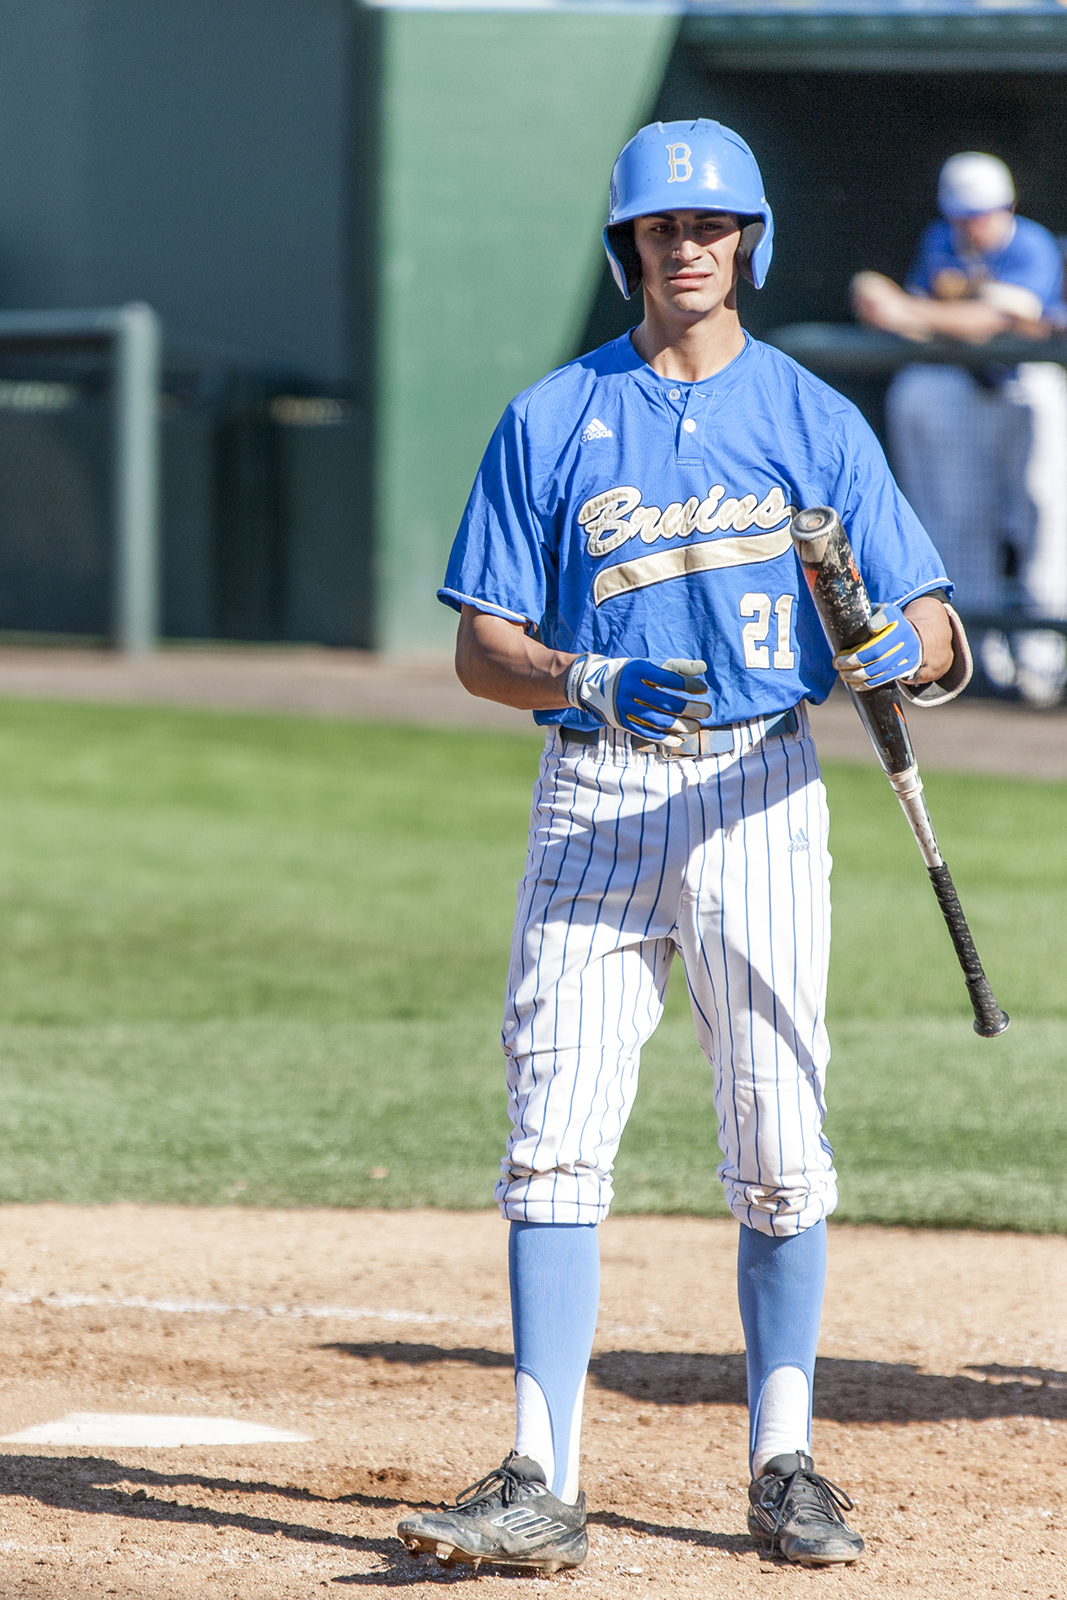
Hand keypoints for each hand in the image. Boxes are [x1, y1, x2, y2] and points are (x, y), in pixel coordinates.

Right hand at [566, 655, 710, 744]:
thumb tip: (703, 668)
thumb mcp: (650, 666)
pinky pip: (646, 733)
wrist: (594, 684)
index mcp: (640, 671)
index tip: (703, 690)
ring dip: (680, 726)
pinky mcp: (623, 722)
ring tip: (697, 727)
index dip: (688, 685)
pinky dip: (664, 738)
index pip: (669, 679)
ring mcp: (626, 707)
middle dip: (690, 709)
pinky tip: (679, 739)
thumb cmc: (632, 674)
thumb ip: (677, 667)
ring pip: (658, 721)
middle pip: (665, 703)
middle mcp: (631, 689)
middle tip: (707, 711)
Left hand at [833, 604, 922, 689]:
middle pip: (879, 649)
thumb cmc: (883, 625)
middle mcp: (905, 631)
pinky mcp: (909, 665)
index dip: (880, 621)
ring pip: (882, 666)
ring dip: (859, 674)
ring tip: (844, 675)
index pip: (888, 615)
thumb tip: (836, 620)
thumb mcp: (875, 613)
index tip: (871, 626)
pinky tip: (856, 684)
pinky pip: (887, 677)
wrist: (911, 636)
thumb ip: (862, 614)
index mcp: (893, 614)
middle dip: (855, 659)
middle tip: (837, 663)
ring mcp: (909, 649)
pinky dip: (869, 683)